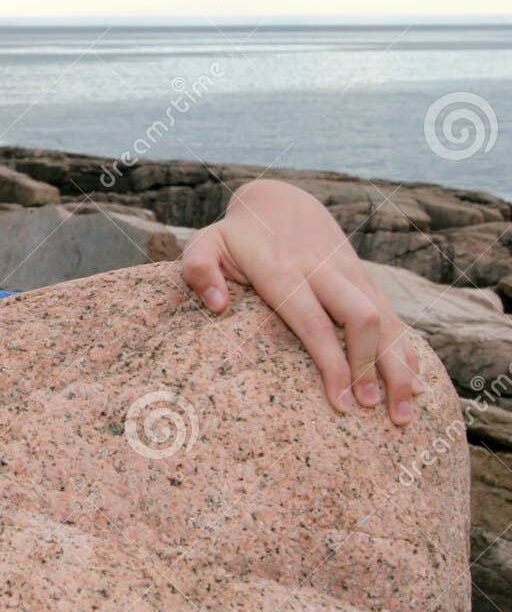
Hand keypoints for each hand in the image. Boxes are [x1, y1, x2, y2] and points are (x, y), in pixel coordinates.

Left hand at [179, 179, 424, 426]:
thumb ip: (199, 269)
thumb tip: (217, 305)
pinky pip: (392, 313)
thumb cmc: (235, 235)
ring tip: (403, 411)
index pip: (314, 323)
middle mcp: (322, 272)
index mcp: (282, 272)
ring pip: (386, 318)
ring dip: (398, 364)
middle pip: (361, 320)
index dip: (332, 363)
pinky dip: (405, 347)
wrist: (280, 199)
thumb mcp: (204, 244)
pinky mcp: (363, 276)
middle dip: (372, 367)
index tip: (340, 403)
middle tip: (373, 411)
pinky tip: (413, 380)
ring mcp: (348, 273)